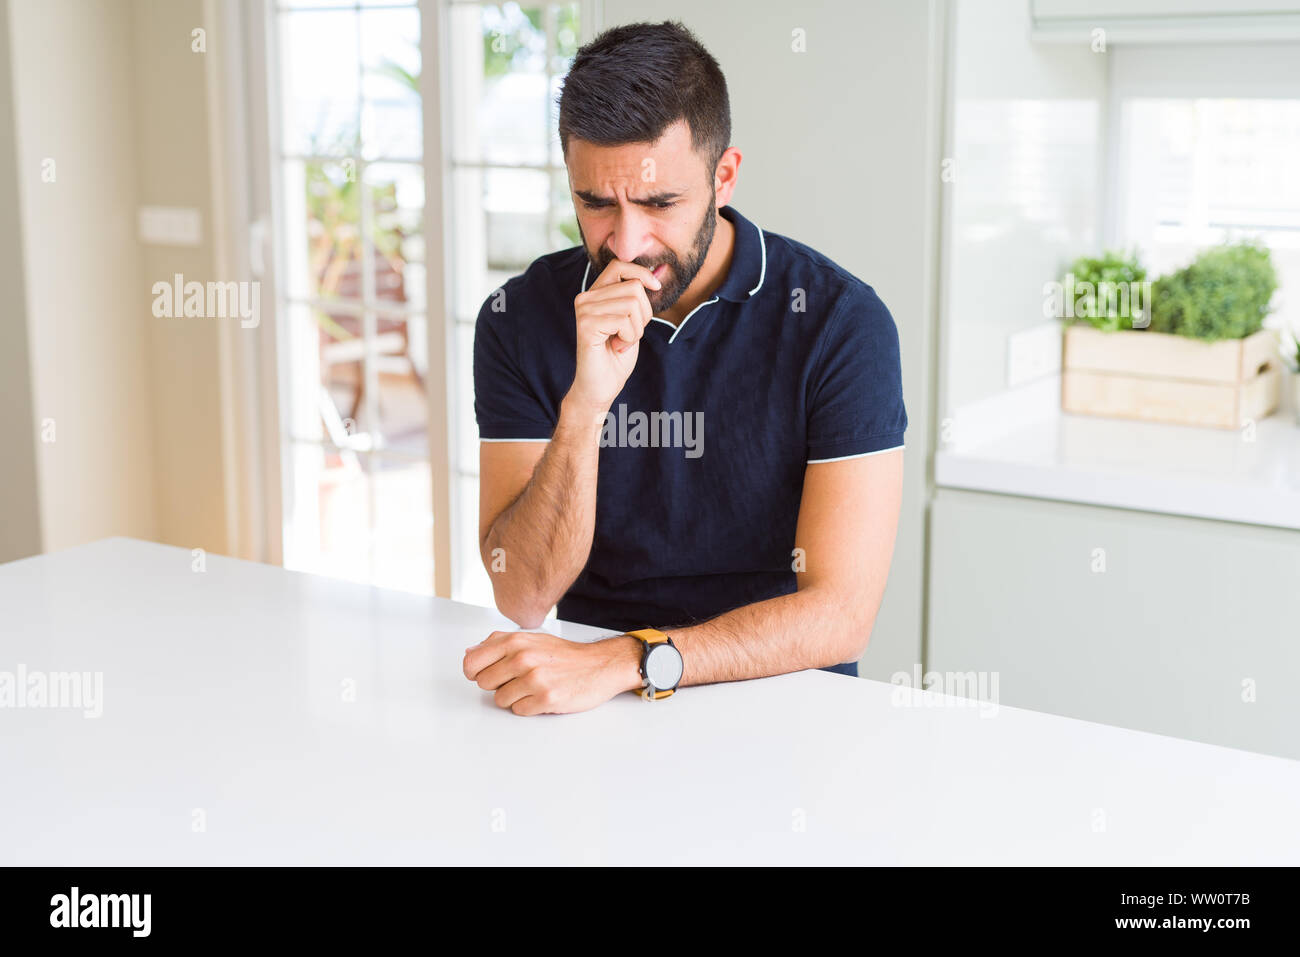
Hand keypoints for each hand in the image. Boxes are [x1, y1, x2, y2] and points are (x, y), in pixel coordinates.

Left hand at [463, 631, 643, 714]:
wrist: (599, 665)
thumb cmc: (564, 654)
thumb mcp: (531, 639)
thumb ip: (498, 643)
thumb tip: (470, 653)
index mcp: (515, 641)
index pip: (471, 662)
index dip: (475, 672)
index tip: (485, 673)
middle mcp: (523, 658)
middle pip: (484, 683)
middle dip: (498, 684)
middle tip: (518, 680)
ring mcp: (535, 678)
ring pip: (500, 700)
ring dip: (514, 697)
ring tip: (532, 688)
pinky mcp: (546, 698)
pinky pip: (519, 710)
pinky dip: (528, 707)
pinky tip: (542, 696)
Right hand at [568, 260, 662, 412]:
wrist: (600, 387)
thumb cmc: (616, 355)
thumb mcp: (631, 320)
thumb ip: (636, 297)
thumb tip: (658, 273)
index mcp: (595, 293)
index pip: (620, 264)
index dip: (642, 274)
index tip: (656, 288)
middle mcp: (585, 297)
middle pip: (633, 287)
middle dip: (644, 313)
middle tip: (630, 334)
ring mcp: (583, 310)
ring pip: (631, 304)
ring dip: (636, 329)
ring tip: (622, 342)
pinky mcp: (586, 325)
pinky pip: (624, 320)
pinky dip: (630, 337)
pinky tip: (617, 347)